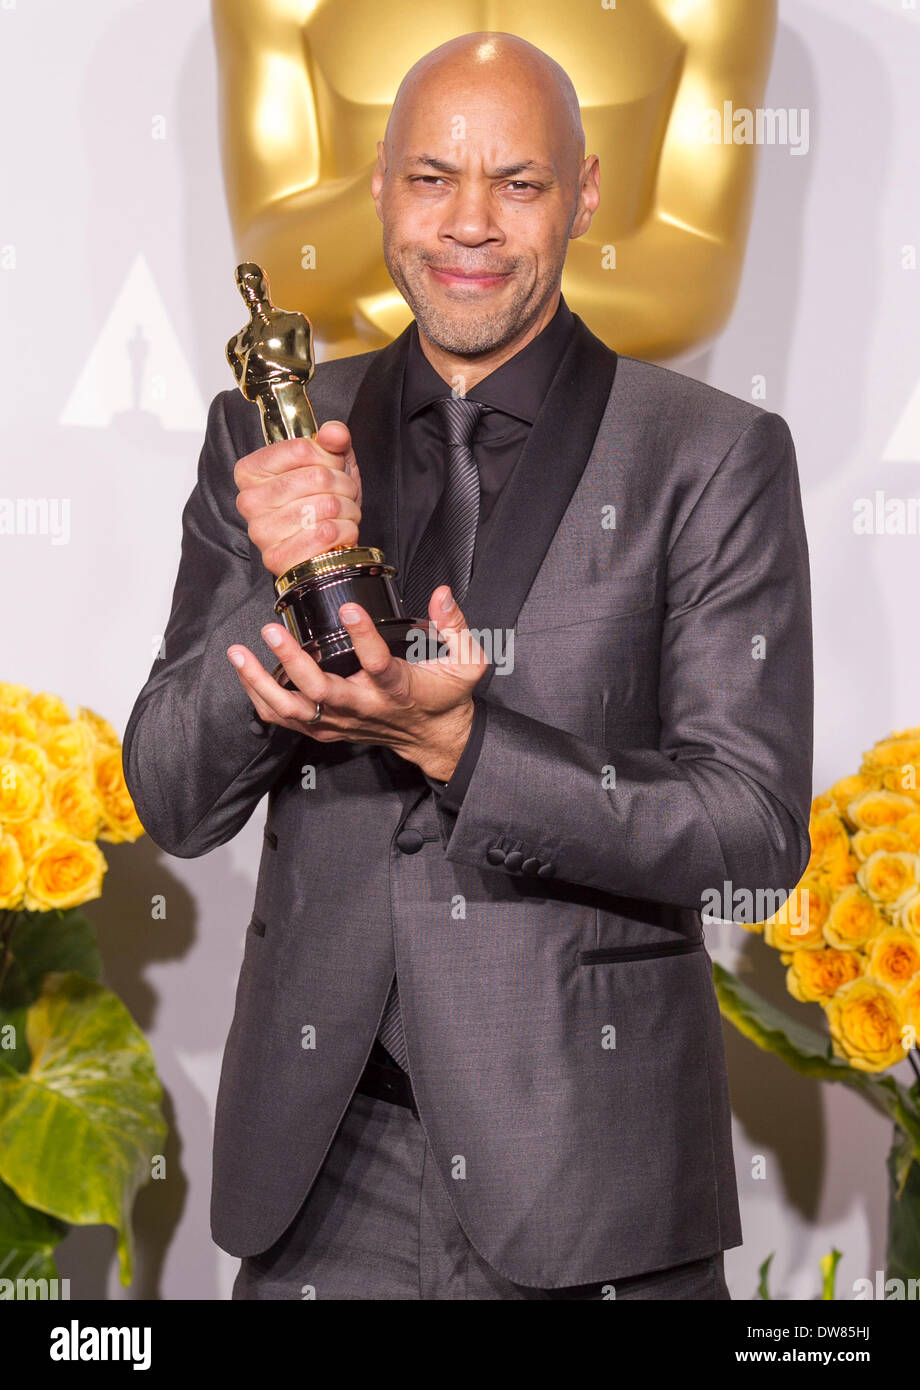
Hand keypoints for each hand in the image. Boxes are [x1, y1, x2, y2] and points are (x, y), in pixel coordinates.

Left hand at [227, 585, 487, 780]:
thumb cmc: (446, 697)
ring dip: (262, 683)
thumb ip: (456, 626)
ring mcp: (342, 721)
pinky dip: (261, 700)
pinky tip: (246, 675)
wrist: (435, 738)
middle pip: (321, 691)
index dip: (363, 636)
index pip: (378, 663)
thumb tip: (442, 594)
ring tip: (239, 654)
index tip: (348, 608)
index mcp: (398, 688)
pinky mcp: (327, 729)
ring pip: (294, 710)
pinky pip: (286, 720)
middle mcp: (365, 707)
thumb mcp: (467, 661)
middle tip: (271, 631)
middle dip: (292, 661)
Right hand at [234, 421, 362, 577]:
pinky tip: (339, 533)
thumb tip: (334, 433)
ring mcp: (261, 531)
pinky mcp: (278, 558)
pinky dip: (345, 531)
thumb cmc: (321, 504)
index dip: (328, 457)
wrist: (324, 547)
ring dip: (347, 509)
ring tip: (342, 514)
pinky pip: (326, 533)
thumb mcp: (329, 464)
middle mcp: (250, 500)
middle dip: (343, 484)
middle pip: (316, 477)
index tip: (331, 467)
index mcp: (251, 471)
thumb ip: (333, 440)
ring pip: (326, 505)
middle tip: (343, 494)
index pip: (301, 449)